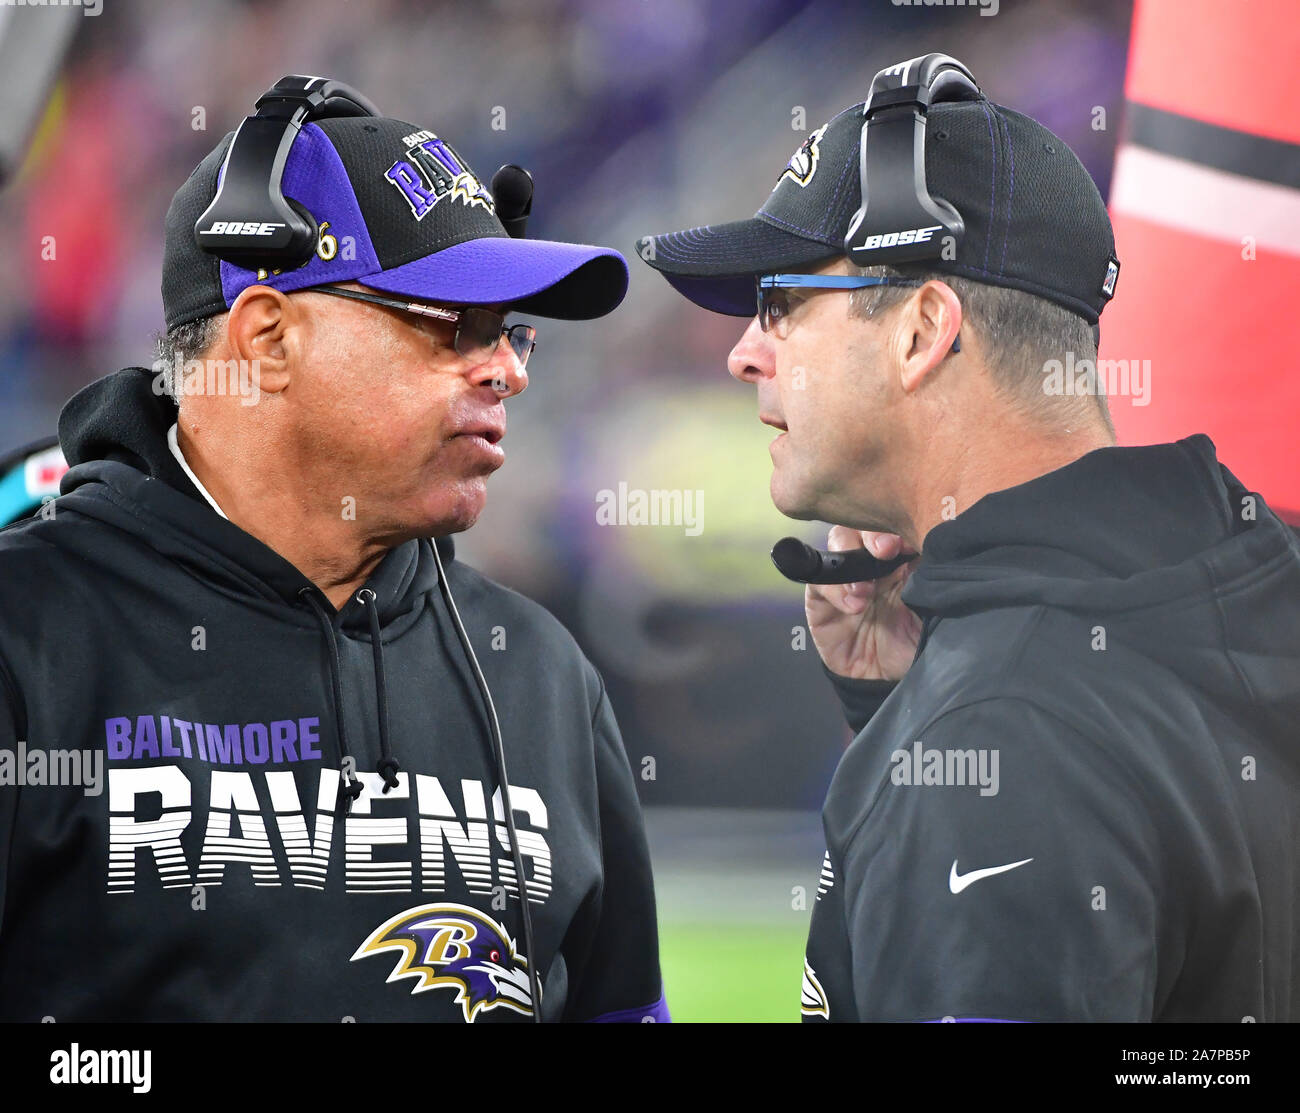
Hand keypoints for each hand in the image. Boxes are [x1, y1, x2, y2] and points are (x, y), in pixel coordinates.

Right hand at [804, 527, 921, 681]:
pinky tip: (853, 605)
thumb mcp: (934, 608)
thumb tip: (937, 545)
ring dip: (851, 558)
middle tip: (886, 550)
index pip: (896, 522)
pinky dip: (834, 589)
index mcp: (904, 554)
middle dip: (873, 533)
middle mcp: (873, 559)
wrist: (889, 682)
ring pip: (838, 540)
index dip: (899, 522)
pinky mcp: (821, 598)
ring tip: (866, 590)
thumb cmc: (916, 642)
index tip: (911, 538)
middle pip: (864, 522)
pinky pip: (818, 580)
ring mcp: (846, 576)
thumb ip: (932, 577)